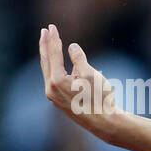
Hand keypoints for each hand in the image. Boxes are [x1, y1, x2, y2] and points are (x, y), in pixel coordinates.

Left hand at [39, 24, 124, 141]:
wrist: (105, 123)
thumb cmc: (101, 99)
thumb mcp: (92, 74)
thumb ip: (79, 58)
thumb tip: (72, 47)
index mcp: (56, 80)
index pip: (53, 54)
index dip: (53, 39)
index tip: (51, 27)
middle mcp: (50, 89)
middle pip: (45, 61)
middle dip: (45, 45)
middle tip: (45, 31)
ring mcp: (53, 97)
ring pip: (48, 72)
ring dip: (49, 57)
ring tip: (49, 46)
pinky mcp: (59, 102)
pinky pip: (53, 81)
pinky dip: (54, 70)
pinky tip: (59, 67)